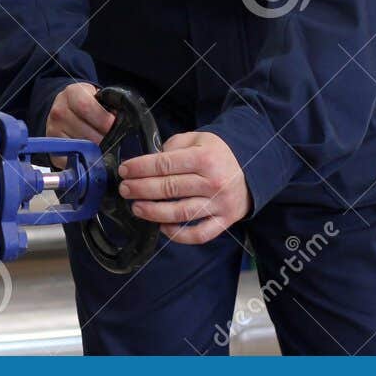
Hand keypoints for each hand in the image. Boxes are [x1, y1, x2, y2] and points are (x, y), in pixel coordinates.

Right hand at [45, 83, 114, 166]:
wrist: (63, 110)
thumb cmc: (86, 104)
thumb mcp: (96, 97)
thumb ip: (108, 105)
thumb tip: (121, 122)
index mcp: (71, 94)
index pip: (86, 107)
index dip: (103, 119)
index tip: (114, 127)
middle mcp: (58, 111)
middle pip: (85, 131)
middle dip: (104, 140)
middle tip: (114, 143)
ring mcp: (53, 130)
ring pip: (80, 147)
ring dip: (96, 151)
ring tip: (104, 149)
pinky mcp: (53, 148)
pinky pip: (73, 159)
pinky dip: (85, 161)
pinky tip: (92, 156)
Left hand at [117, 131, 250, 244]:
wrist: (251, 170)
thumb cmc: (216, 154)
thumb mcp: (197, 139)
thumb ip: (172, 147)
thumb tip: (147, 163)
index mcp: (204, 158)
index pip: (165, 164)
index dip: (140, 168)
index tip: (124, 171)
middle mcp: (213, 182)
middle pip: (169, 188)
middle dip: (141, 189)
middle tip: (124, 189)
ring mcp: (219, 204)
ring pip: (181, 213)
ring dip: (154, 212)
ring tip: (136, 208)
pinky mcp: (224, 221)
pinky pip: (200, 234)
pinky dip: (179, 235)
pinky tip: (162, 227)